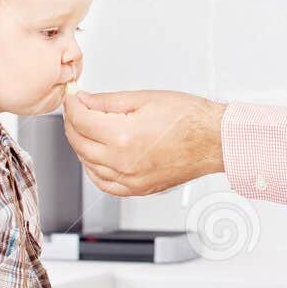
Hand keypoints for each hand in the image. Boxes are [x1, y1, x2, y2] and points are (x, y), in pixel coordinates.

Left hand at [63, 89, 225, 196]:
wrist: (214, 141)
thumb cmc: (190, 120)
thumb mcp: (145, 98)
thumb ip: (108, 101)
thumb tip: (85, 101)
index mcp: (123, 137)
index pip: (80, 120)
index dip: (72, 105)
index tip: (74, 98)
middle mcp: (123, 162)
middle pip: (79, 143)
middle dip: (72, 123)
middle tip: (77, 110)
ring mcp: (130, 179)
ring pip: (87, 164)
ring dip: (81, 145)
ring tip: (87, 128)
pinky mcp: (137, 189)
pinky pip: (104, 184)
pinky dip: (93, 170)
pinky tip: (95, 157)